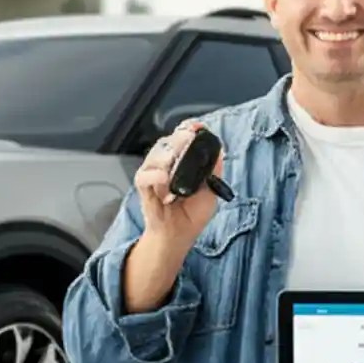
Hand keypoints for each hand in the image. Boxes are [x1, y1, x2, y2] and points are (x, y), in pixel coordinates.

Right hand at [134, 121, 224, 248]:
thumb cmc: (192, 214)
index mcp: (183, 162)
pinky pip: (145, 175)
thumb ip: (213, 170)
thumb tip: (219, 150)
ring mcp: (154, 174)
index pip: (183, 138)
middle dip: (179, 137)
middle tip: (188, 137)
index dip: (189, 129)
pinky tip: (165, 179)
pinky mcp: (144, 186)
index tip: (198, 127)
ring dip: (166, 155)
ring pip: (156, 154)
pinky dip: (155, 175)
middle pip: (169, 141)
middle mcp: (167, 164)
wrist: (179, 235)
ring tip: (174, 162)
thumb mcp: (211, 190)